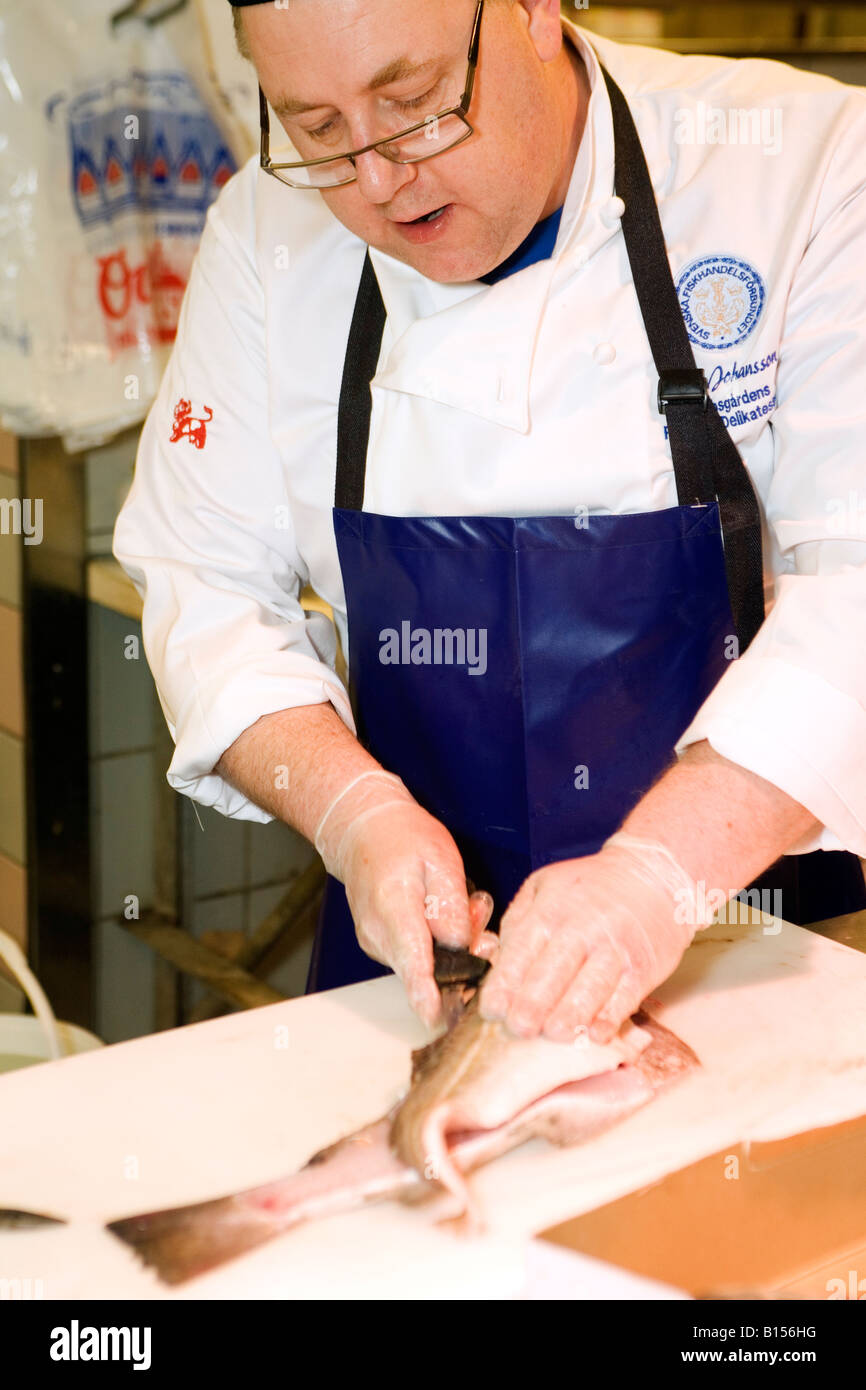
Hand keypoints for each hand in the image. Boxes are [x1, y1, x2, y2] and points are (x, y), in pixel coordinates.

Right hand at [315, 771, 493, 1026]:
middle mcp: (378, 934)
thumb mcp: (440, 858)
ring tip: (465, 904)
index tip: (434, 1016)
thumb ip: (452, 905)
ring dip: (453, 947)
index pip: (411, 959)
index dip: (425, 992)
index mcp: (393, 907)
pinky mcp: (381, 948)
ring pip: (425, 965)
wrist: (362, 829)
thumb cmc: (403, 838)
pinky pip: (418, 958)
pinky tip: (446, 913)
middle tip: (479, 913)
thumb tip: (462, 947)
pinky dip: (439, 944)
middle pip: (426, 970)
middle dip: (463, 958)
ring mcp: (376, 944)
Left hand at [478, 835, 709, 1043]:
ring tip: (553, 1034)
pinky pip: (624, 998)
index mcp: (550, 912)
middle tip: (518, 1029)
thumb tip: (495, 963)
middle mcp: (581, 930)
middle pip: (552, 974)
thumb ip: (517, 922)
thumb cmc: (590, 888)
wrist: (653, 876)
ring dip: (570, 1016)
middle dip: (532, 1006)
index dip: (504, 985)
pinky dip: (609, 1019)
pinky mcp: (642, 968)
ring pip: (589, 989)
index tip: (491, 1010)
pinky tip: (594, 1034)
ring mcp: (614, 950)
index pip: (521, 953)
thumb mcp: (544, 886)